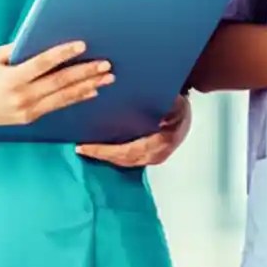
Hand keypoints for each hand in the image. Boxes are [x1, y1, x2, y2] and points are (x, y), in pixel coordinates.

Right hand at [0, 41, 113, 131]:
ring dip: (88, 86)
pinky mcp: (30, 117)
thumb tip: (41, 37)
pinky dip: (76, 98)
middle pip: (59, 82)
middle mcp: (21, 96)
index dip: (63, 54)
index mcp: (11, 79)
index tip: (82, 45)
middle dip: (85, 72)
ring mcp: (27, 110)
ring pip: (63, 97)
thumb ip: (16, 49)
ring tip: (106, 77)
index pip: (42, 63)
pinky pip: (57, 106)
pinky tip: (91, 91)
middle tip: (105, 64)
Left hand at [76, 95, 191, 166]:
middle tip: (81, 148)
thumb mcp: (177, 104)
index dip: (107, 150)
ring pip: (124, 162)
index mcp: (161, 141)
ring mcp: (152, 158)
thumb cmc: (178, 110)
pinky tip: (99, 151)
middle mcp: (156, 154)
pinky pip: (127, 161)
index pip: (129, 150)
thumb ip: (170, 107)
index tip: (88, 146)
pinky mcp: (148, 159)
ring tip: (85, 149)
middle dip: (101, 154)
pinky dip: (112, 157)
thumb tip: (161, 117)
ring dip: (104, 156)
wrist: (186, 118)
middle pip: (124, 159)